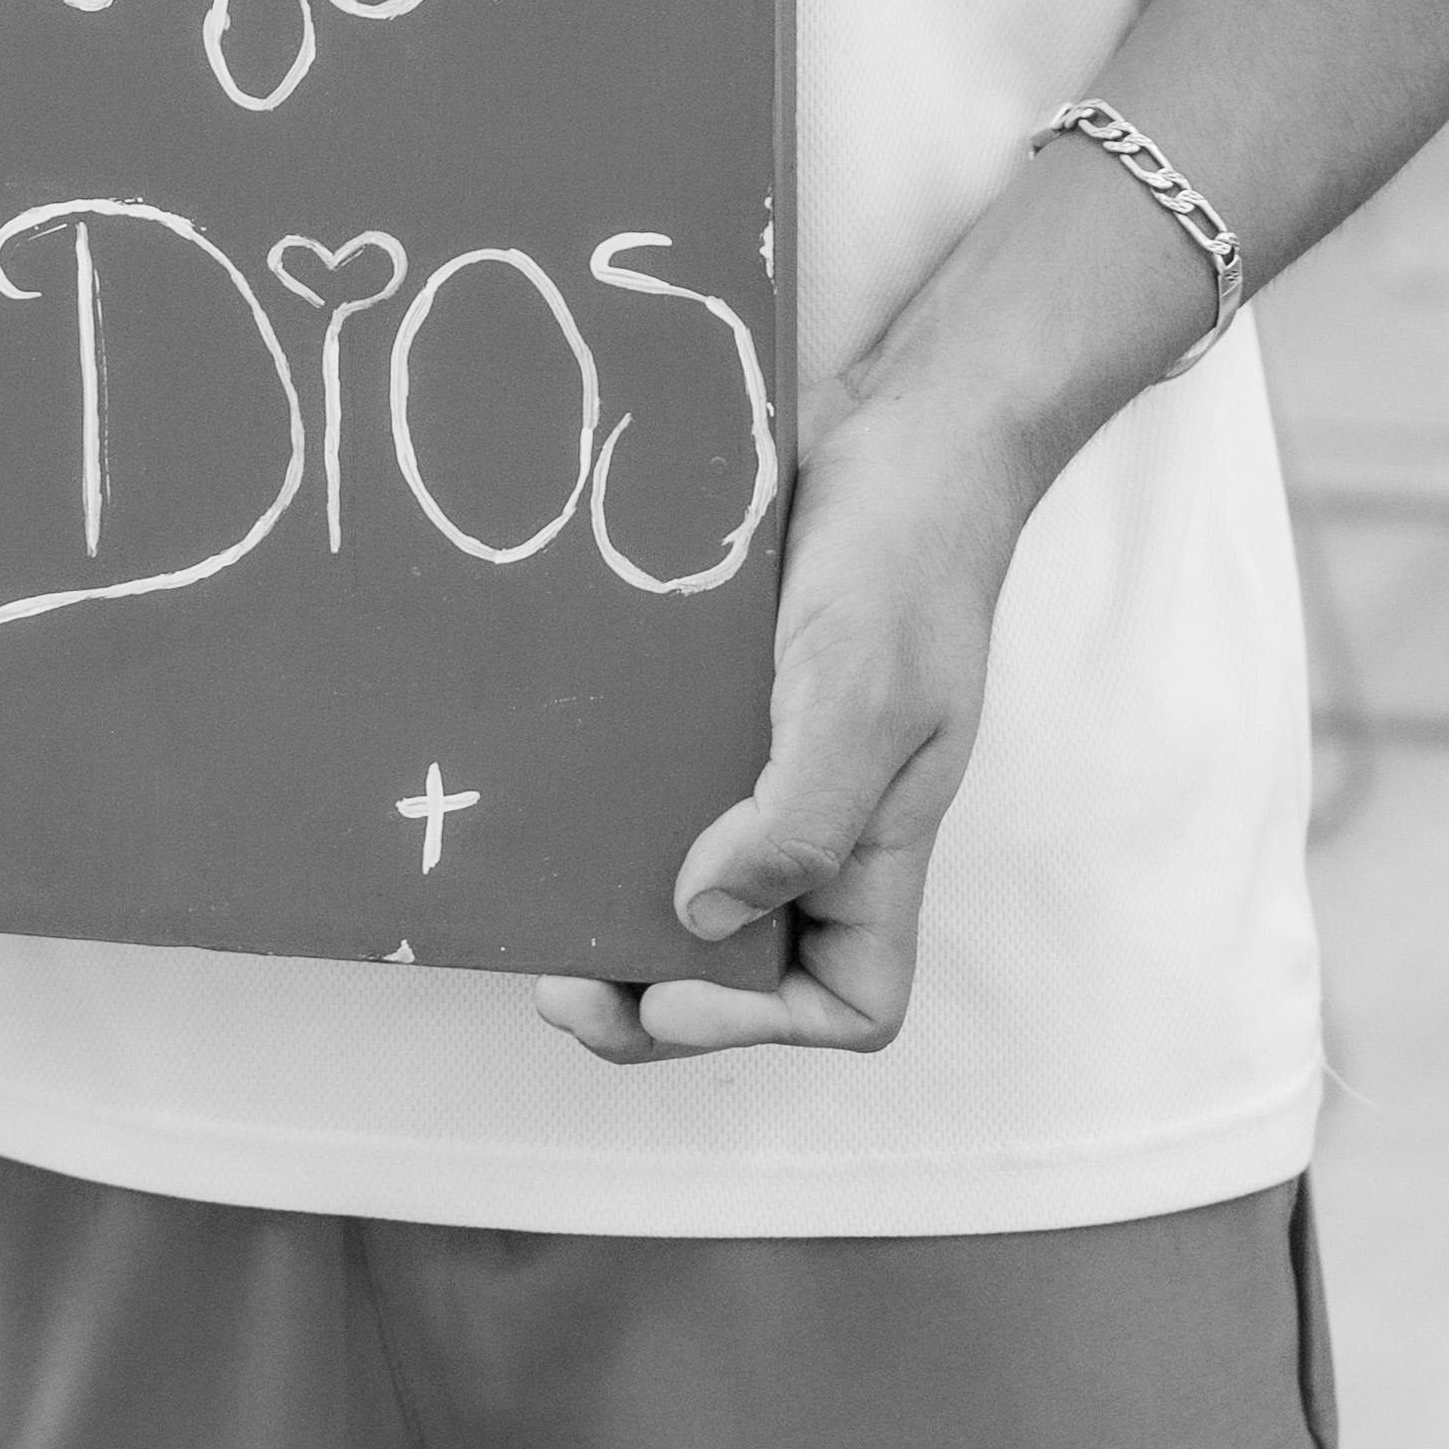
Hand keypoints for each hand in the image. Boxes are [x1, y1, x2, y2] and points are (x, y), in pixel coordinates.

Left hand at [533, 347, 1033, 1069]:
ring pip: (690, 884)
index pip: (848, 1000)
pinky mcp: (717, 704)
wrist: (895, 425)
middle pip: (748, 966)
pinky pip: (657, 788)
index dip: (757, 1024)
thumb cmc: (908, 556)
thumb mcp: (863, 698)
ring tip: (540, 909)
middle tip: (560, 981)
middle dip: (654, 993)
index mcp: (880, 845)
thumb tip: (706, 919)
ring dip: (617, 913)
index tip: (669, 988)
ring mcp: (768, 763)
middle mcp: (823, 820)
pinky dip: (605, 813)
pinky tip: (548, 798)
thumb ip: (801, 821)